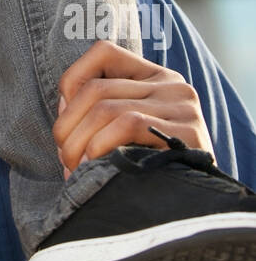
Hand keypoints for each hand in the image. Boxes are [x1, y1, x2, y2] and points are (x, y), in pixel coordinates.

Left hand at [54, 40, 213, 177]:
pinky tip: (93, 166)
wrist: (198, 207)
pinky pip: (127, 124)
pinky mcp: (189, 131)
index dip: (72, 80)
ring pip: (106, 109)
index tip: (66, 119)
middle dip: (67, 125)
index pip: (103, 52)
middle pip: (96, 89)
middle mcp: (173, 84)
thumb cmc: (151, 168)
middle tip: (63, 158)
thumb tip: (64, 107)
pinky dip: (99, 145)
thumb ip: (97, 110)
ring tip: (73, 169)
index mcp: (155, 76)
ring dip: (77, 143)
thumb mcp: (124, 130)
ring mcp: (182, 106)